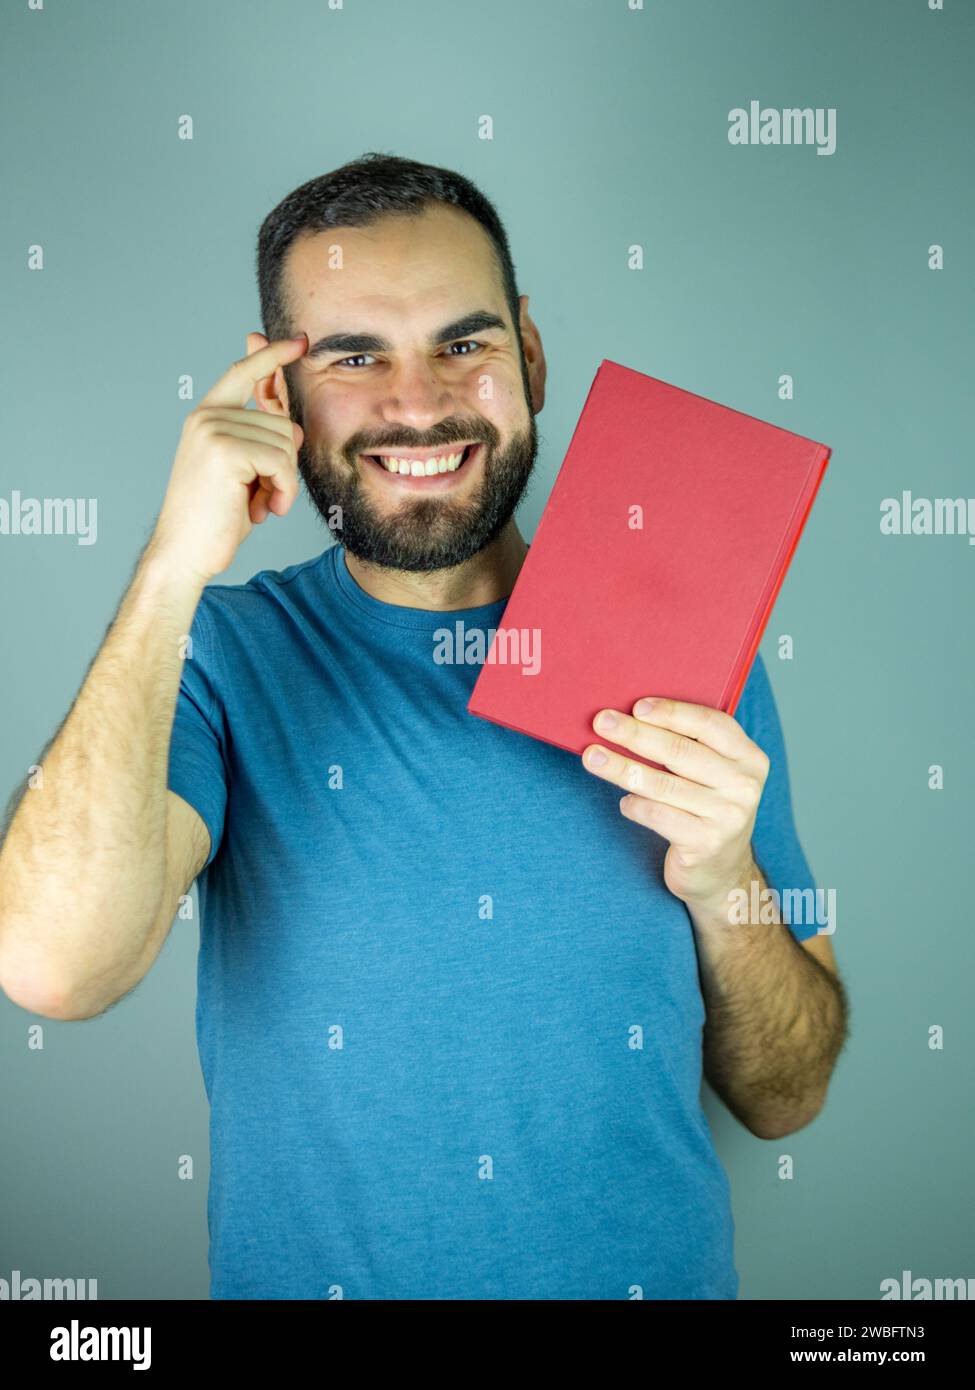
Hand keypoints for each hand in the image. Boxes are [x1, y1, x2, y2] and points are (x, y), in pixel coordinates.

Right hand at [149, 333, 307, 584]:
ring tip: (259, 504)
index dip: (271, 356)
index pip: (242, 373)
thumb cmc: (215, 518)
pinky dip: (283, 491)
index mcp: (207, 417)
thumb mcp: (245, 473)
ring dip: (283, 482)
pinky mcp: (224, 450)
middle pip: (281, 422)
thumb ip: (263, 443)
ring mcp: (213, 430)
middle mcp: (207, 417)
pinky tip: (266, 510)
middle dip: (283, 464)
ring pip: (285, 443)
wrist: (185, 553)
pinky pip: (281, 462)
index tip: (298, 341)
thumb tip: (293, 424)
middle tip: (261, 495)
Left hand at [581, 697, 768, 912]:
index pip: (710, 724)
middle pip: (680, 751)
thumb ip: (690, 745)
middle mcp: (743, 785)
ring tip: (592, 756)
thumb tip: (632, 716)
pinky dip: (635, 806)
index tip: (637, 706)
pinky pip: (659, 816)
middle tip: (602, 722)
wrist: (722, 872)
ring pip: (663, 784)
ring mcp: (727, 816)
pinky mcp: (705, 843)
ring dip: (622, 768)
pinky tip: (624, 802)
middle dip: (635, 734)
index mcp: (748, 757)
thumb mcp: (713, 774)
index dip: (672, 712)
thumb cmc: (705, 808)